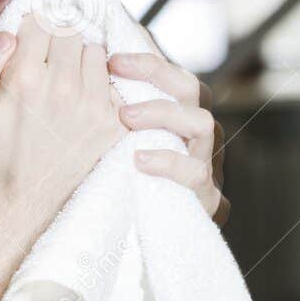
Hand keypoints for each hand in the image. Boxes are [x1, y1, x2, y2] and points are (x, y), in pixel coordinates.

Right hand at [0, 12, 126, 236]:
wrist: (21, 213)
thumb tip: (7, 35)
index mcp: (24, 79)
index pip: (40, 21)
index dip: (32, 27)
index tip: (29, 41)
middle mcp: (63, 87)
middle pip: (70, 31)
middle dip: (57, 39)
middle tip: (46, 62)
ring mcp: (93, 106)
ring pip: (96, 51)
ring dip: (82, 58)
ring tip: (65, 81)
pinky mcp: (113, 124)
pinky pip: (116, 82)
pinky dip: (103, 84)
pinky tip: (84, 100)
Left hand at [108, 41, 229, 226]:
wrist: (150, 240)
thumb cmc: (130, 179)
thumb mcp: (123, 140)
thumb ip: (117, 106)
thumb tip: (92, 60)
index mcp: (182, 114)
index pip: (174, 75)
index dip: (148, 63)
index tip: (113, 60)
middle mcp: (199, 133)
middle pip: (194, 91)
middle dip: (157, 80)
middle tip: (115, 76)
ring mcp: (207, 162)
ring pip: (203, 126)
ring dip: (164, 115)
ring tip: (126, 118)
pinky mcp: (207, 198)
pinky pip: (196, 175)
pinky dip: (169, 164)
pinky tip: (139, 161)